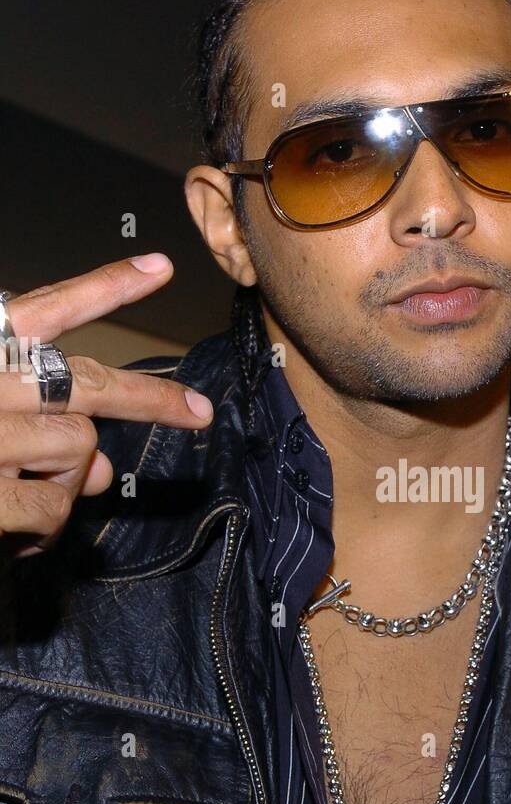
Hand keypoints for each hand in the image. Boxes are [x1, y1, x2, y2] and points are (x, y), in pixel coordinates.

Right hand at [0, 254, 212, 556]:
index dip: (103, 288)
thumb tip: (98, 470)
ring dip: (64, 480)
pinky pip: (53, 512)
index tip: (158, 268)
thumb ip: (31, 428)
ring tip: (15, 490)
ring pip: (79, 451)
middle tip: (199, 412)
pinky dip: (43, 530)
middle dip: (152, 399)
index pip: (42, 310)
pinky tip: (14, 535)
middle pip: (89, 384)